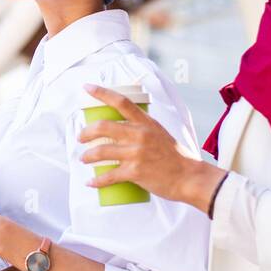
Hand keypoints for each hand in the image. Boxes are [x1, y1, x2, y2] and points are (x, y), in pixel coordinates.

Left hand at [78, 84, 225, 212]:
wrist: (189, 177)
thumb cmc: (175, 157)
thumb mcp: (160, 133)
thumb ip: (143, 128)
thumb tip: (123, 128)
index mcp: (146, 122)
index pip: (121, 102)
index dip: (101, 93)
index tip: (86, 88)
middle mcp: (140, 135)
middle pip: (103, 127)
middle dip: (86, 132)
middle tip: (81, 137)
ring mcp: (136, 153)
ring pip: (101, 151)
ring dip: (87, 156)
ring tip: (84, 158)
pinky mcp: (135, 172)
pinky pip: (109, 176)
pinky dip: (97, 181)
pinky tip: (90, 182)